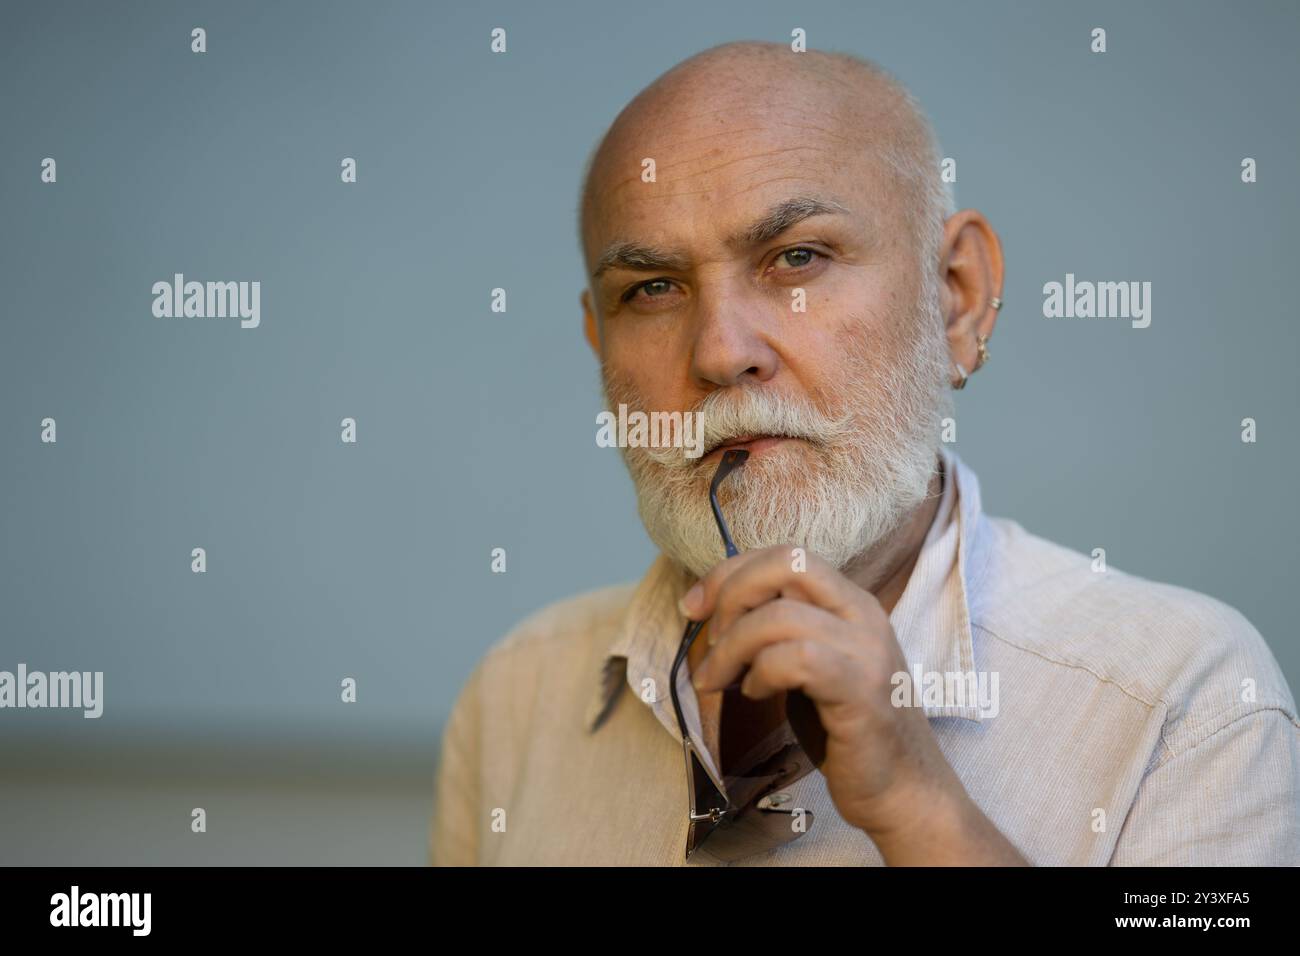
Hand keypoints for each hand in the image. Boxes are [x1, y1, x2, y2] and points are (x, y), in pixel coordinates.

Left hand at [682, 544, 1026, 864]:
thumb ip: (777, 630)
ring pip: (780, 616)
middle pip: (787, 563)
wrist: (903, 790)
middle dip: (731, 594)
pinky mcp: (862, 691)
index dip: (730, 572)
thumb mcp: (807, 663)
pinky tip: (756, 694)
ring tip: (720, 680)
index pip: (785, 555)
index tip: (693, 607)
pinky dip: (762, 672)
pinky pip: (797, 659)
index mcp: (849, 601)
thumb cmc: (844, 729)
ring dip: (732, 648)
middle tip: (710, 640)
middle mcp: (863, 614)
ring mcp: (867, 650)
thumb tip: (713, 609)